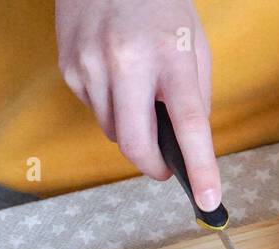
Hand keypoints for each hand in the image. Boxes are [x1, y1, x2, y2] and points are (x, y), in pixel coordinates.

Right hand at [56, 0, 219, 208]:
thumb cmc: (158, 5)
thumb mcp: (193, 42)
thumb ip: (195, 94)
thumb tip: (189, 145)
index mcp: (169, 54)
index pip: (188, 123)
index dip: (200, 167)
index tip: (209, 199)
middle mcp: (126, 61)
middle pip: (137, 144)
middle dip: (153, 166)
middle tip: (166, 169)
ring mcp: (91, 65)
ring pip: (114, 132)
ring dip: (132, 130)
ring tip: (139, 95)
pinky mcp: (69, 68)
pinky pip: (95, 110)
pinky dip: (110, 106)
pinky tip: (114, 76)